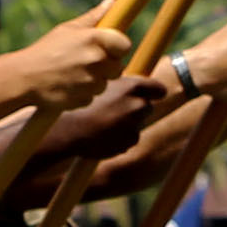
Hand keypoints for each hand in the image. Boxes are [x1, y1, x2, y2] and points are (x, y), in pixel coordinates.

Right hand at [8, 20, 131, 111]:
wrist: (24, 78)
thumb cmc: (46, 50)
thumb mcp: (68, 29)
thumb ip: (94, 17)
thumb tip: (112, 2)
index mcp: (94, 39)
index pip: (125, 45)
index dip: (118, 47)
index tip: (108, 48)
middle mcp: (96, 60)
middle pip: (118, 67)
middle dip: (106, 66)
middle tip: (85, 61)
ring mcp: (91, 82)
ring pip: (104, 83)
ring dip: (94, 81)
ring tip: (72, 73)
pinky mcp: (84, 100)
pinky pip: (92, 97)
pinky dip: (83, 94)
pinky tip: (68, 85)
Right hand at [41, 79, 158, 163]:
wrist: (68, 128)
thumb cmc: (80, 103)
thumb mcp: (100, 85)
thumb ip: (121, 86)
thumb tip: (134, 85)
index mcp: (132, 87)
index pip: (158, 88)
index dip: (155, 92)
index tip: (155, 94)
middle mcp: (138, 105)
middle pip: (146, 107)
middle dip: (136, 109)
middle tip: (115, 110)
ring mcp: (135, 125)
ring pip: (136, 124)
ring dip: (125, 125)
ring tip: (103, 123)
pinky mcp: (129, 141)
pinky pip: (128, 139)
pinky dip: (119, 139)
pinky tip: (102, 135)